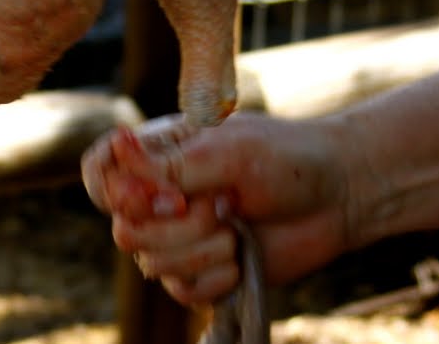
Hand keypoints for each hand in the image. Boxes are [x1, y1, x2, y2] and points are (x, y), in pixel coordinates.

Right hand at [82, 112, 355, 305]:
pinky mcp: (204, 273)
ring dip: (204, 248)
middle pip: (124, 228)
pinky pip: (183, 291)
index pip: (100, 172)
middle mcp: (162, 197)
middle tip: (224, 203)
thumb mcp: (228, 151)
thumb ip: (169, 163)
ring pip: (152, 263)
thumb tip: (117, 147)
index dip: (116, 190)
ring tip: (239, 225)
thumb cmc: (288, 158)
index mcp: (161, 155)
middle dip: (177, 225)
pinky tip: (243, 256)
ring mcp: (181, 237)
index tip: (166, 193)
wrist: (338, 197)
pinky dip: (217, 276)